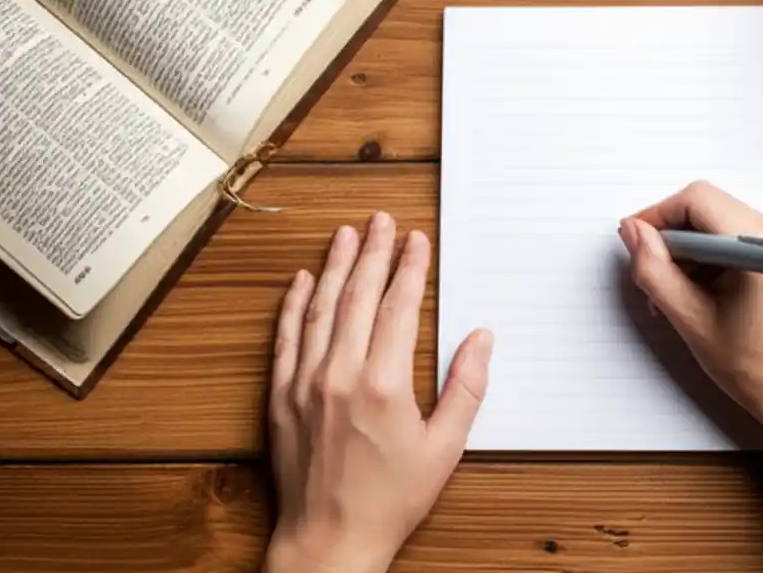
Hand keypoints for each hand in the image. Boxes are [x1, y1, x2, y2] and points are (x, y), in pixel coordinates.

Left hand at [266, 213, 494, 572]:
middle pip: (359, 296)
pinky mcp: (281, 397)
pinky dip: (294, 304)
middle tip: (382, 221)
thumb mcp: (445, 448)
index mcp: (385, 384)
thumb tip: (481, 340)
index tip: (417, 242)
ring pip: (321, 308)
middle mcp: (341, 375)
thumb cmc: (389, 501)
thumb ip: (466, 389)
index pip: (400, 307)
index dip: (410, 268)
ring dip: (336, 266)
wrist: (329, 541)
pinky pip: (286, 338)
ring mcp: (305, 383)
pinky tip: (304, 280)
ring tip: (347, 235)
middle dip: (374, 252)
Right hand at [618, 181, 762, 438]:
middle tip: (654, 282)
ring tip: (679, 298)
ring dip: (695, 254)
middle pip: (713, 211)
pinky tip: (706, 296)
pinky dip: (719, 261)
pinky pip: (746, 241)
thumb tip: (633, 231)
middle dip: (676, 241)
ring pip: (726, 226)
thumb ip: (654, 271)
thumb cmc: (758, 370)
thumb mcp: (692, 320)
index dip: (658, 215)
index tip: (635, 240)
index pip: (698, 200)